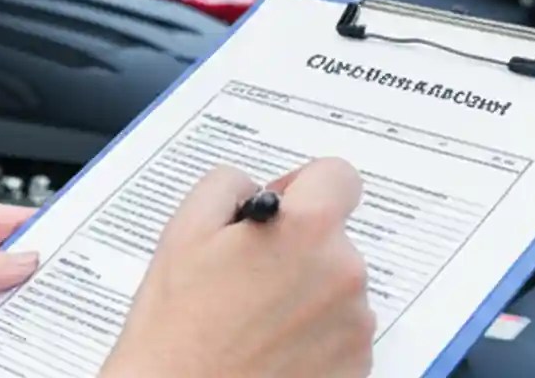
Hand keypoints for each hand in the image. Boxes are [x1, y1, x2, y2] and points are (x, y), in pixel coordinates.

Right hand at [102, 158, 374, 377]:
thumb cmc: (177, 333)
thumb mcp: (184, 234)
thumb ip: (228, 185)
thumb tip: (259, 187)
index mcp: (307, 230)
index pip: (339, 176)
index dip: (307, 188)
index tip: (284, 212)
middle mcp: (344, 274)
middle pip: (334, 239)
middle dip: (298, 249)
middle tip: (247, 281)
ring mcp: (355, 327)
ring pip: (337, 289)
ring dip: (305, 297)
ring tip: (253, 324)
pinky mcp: (357, 368)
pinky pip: (341, 335)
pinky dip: (314, 339)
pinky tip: (271, 352)